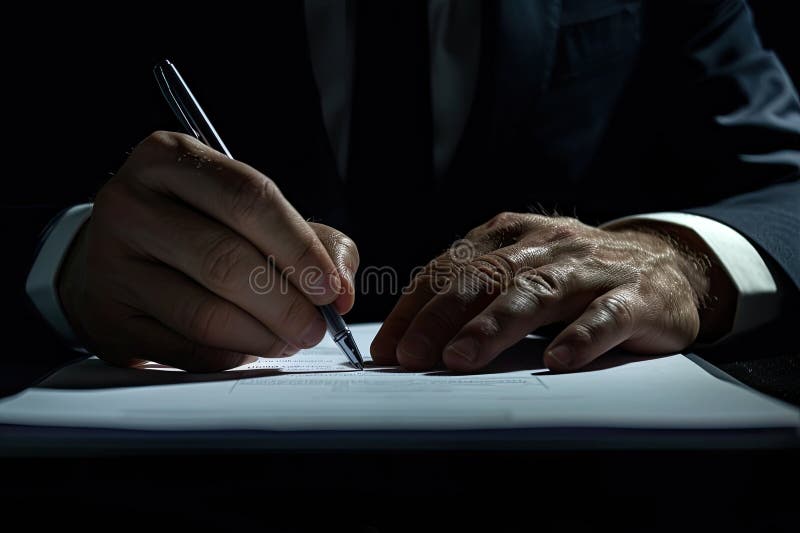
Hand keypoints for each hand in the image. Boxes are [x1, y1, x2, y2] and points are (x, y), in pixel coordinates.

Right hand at [58, 131, 358, 370]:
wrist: (114, 258)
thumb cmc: (197, 226)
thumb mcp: (249, 210)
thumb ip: (311, 238)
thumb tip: (341, 291)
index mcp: (169, 160)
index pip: (248, 198)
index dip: (298, 248)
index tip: (331, 288)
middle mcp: (131, 205)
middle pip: (225, 260)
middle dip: (286, 303)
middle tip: (318, 325)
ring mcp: (112, 265)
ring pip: (205, 314)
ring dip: (264, 336)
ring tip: (291, 338)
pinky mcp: (110, 320)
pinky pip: (187, 350)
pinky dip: (233, 354)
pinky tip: (251, 345)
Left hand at [372, 212, 722, 371]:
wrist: (668, 264)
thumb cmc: (578, 275)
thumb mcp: (524, 269)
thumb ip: (478, 291)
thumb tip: (415, 337)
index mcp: (514, 235)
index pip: (454, 268)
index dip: (417, 307)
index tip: (388, 346)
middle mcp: (550, 245)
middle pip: (488, 278)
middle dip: (443, 317)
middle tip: (412, 355)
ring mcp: (593, 269)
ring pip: (538, 293)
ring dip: (495, 326)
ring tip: (461, 358)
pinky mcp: (637, 297)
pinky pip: (605, 317)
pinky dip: (580, 338)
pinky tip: (557, 361)